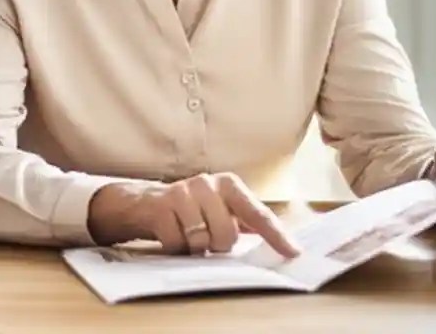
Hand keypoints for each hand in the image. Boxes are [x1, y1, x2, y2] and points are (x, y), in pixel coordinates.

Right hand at [88, 173, 301, 257]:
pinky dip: (175, 247)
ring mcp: (184, 192)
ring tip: (186, 233)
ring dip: (194, 247)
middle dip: (216, 245)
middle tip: (204, 236)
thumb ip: (245, 220)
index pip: (258, 213)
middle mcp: (208, 183)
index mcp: (229, 185)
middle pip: (227, 235)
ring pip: (202, 241)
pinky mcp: (162, 205)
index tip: (293, 252)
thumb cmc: (189, 208)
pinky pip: (178, 244)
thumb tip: (281, 239)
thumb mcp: (218, 207)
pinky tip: (170, 233)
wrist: (142, 202)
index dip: (276, 235)